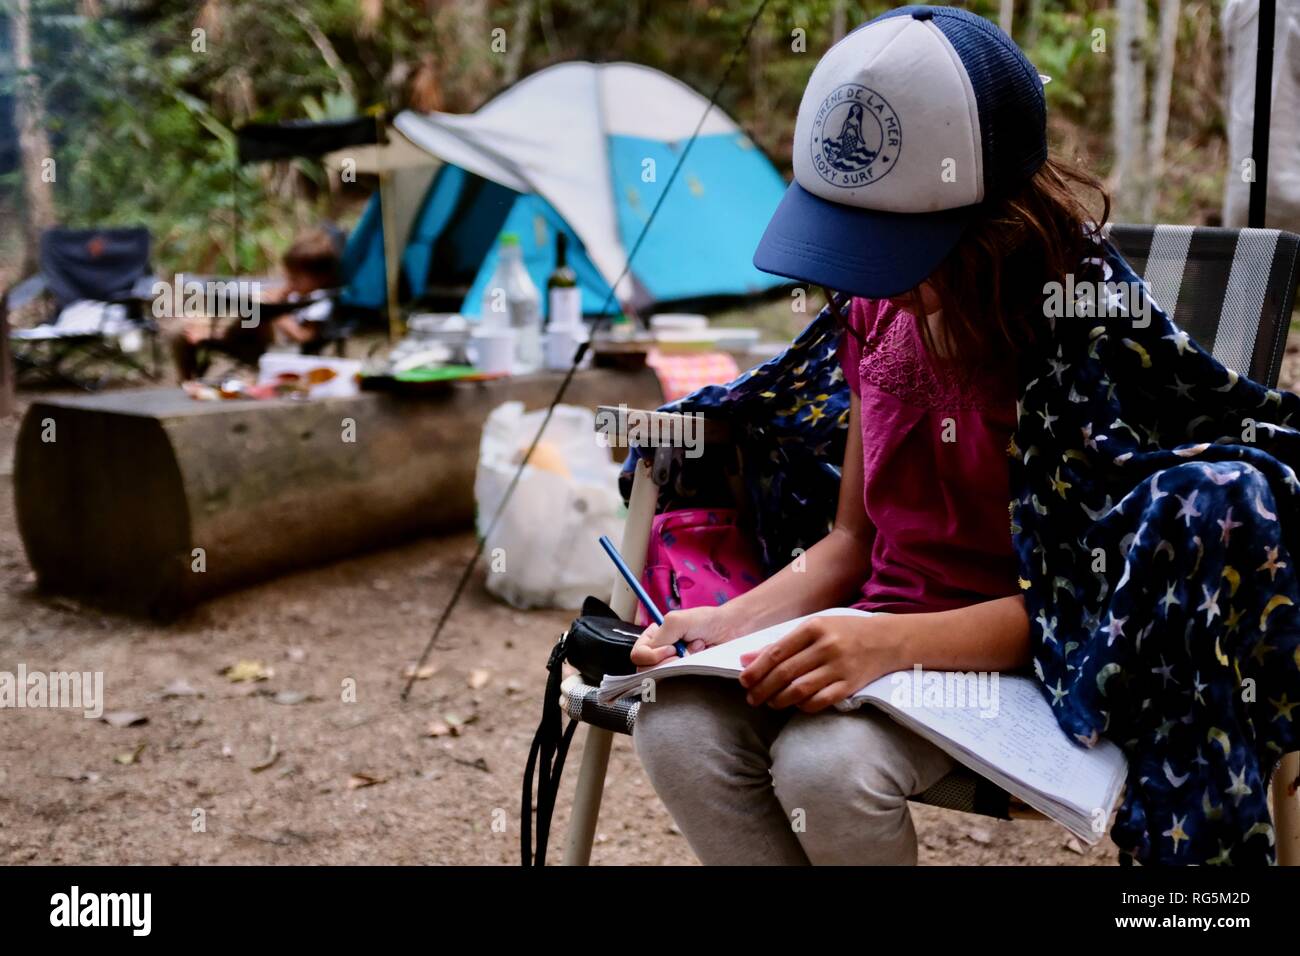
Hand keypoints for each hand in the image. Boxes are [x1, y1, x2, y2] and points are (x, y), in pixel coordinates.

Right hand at [630, 605, 742, 668]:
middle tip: (684, 652)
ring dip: (680, 665)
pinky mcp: (687, 678)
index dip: (652, 655)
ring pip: (663, 679)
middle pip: (646, 671)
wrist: (732, 629)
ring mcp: (674, 668)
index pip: (638, 655)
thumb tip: (655, 657)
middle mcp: (661, 654)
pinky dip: (689, 673)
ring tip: (696, 652)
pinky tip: (700, 662)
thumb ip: (658, 638)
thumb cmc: (707, 621)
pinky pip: (678, 685)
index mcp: (654, 639)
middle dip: (667, 661)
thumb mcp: (676, 621)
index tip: (671, 647)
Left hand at [738, 614, 911, 713]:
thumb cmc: (843, 632)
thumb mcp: (812, 629)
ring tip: (770, 703)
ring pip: (800, 690)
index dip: (756, 670)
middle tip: (752, 698)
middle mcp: (826, 646)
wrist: (887, 640)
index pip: (776, 652)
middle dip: (763, 689)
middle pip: (785, 673)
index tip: (743, 681)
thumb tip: (745, 660)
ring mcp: (839, 667)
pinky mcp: (850, 686)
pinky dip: (803, 706)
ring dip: (779, 700)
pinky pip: (820, 701)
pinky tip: (796, 705)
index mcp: (813, 628)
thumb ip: (779, 644)